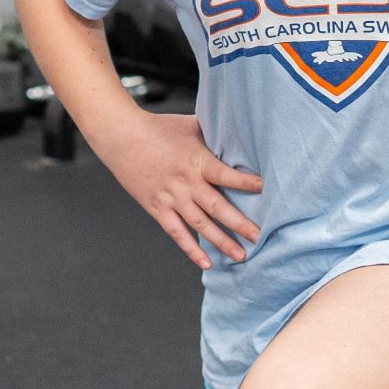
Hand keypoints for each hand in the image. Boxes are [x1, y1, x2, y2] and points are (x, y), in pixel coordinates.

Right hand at [101, 110, 261, 269]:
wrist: (121, 136)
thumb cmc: (157, 127)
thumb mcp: (191, 125)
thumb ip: (213, 135)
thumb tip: (237, 134)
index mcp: (197, 161)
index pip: (227, 175)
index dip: (246, 183)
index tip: (266, 190)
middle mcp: (187, 183)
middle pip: (218, 207)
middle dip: (241, 224)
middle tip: (260, 237)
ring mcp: (172, 198)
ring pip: (201, 225)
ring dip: (222, 241)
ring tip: (241, 255)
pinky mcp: (157, 208)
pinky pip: (177, 233)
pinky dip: (191, 250)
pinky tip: (206, 263)